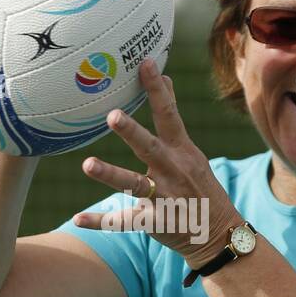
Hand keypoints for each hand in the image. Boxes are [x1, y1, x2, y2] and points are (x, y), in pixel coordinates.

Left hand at [71, 58, 243, 268]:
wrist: (217, 233)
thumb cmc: (199, 186)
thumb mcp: (191, 152)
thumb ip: (172, 118)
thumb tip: (164, 79)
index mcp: (181, 151)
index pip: (169, 115)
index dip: (156, 90)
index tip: (145, 63)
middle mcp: (172, 171)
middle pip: (150, 148)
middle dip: (132, 132)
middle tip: (112, 115)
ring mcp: (163, 198)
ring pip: (134, 184)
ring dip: (111, 174)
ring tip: (88, 164)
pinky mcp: (153, 222)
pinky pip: (122, 222)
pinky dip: (100, 221)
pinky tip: (78, 218)